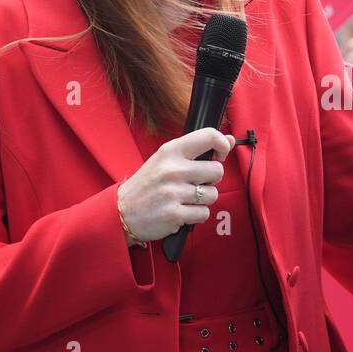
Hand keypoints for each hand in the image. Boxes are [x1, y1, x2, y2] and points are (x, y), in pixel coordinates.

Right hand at [116, 127, 234, 242]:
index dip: (223, 145)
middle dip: (211, 179)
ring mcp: (174, 193)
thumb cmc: (148, 183)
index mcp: (171, 151)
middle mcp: (173, 169)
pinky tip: (182, 210)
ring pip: (213, 194)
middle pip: (218, 171)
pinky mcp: (175, 214)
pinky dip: (196, 215)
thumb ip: (197, 149)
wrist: (122, 210)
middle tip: (195, 183)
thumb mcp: (166, 159)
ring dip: (203, 199)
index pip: (209, 136)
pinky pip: (204, 213)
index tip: (219, 155)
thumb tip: (231, 139)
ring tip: (185, 198)